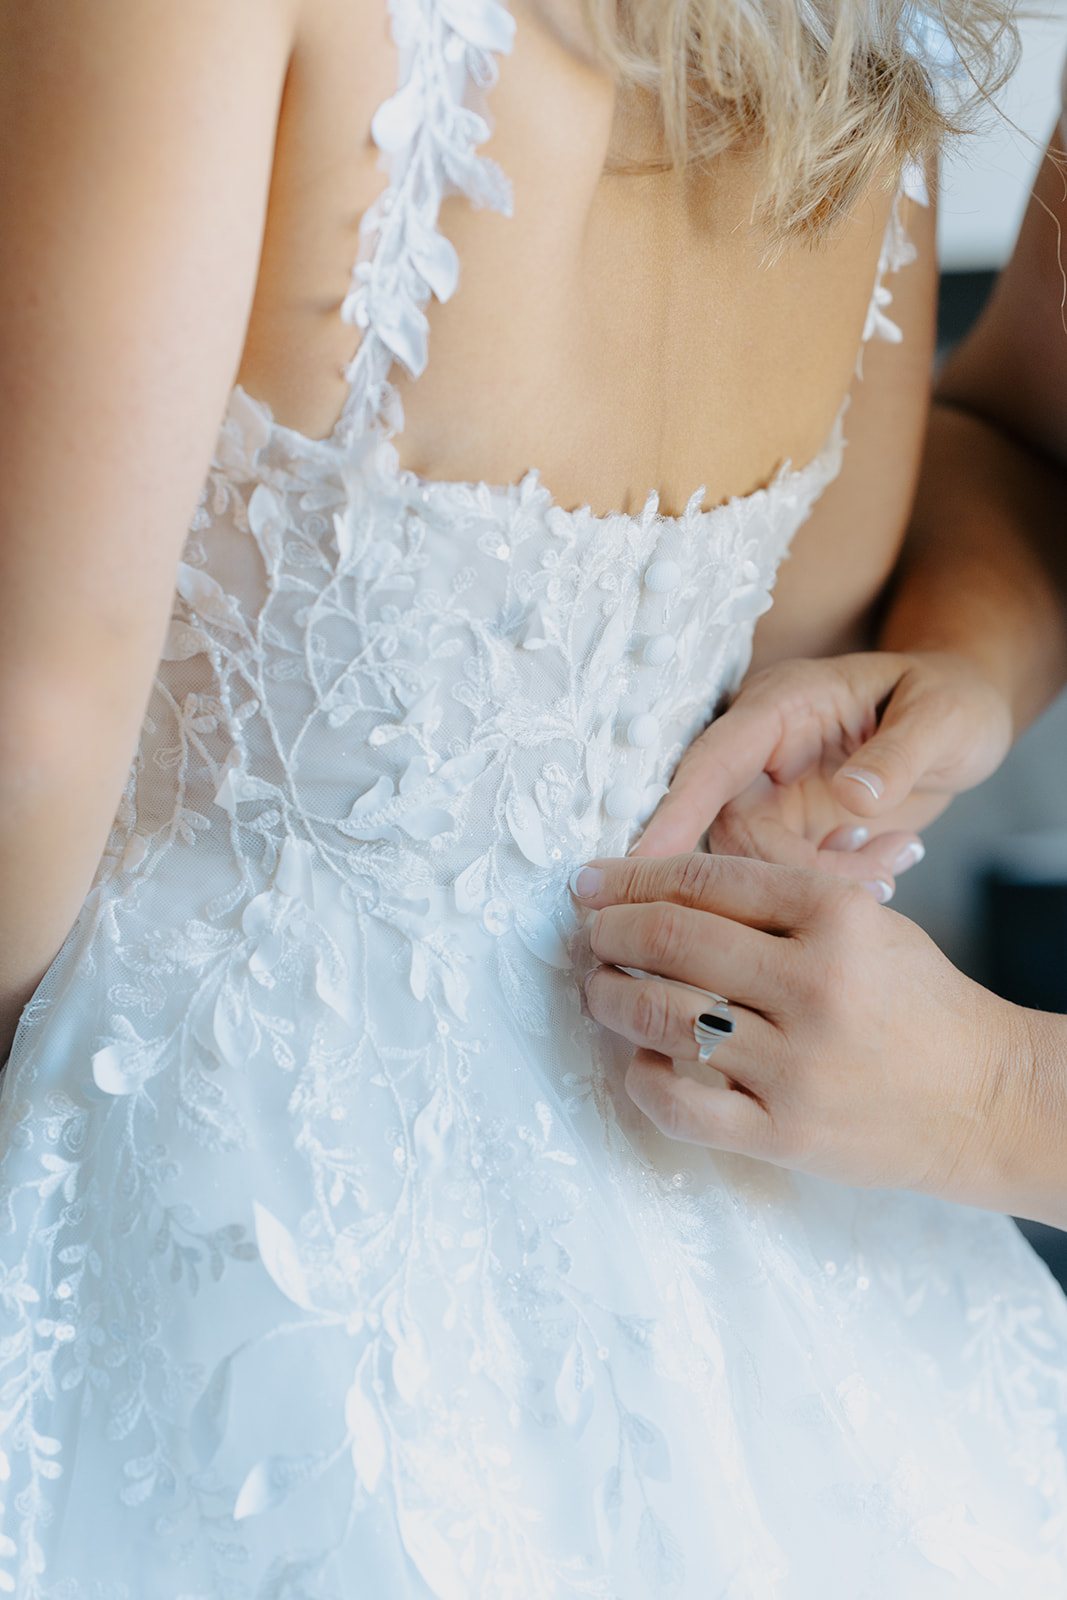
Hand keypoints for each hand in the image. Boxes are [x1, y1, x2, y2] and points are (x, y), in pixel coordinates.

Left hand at [573, 852, 1060, 1221]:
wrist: (983, 1099)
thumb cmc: (916, 1003)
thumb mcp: (866, 917)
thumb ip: (779, 883)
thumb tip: (681, 856)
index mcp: (836, 917)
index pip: (705, 881)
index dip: (631, 877)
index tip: (591, 881)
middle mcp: (814, 985)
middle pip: (671, 940)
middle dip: (608, 931)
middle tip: (588, 931)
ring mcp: (796, 1065)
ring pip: (663, 1017)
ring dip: (610, 997)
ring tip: (599, 987)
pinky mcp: (784, 1133)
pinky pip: (679, 1103)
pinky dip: (643, 1076)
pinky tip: (641, 1058)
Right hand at [633, 651, 1013, 895]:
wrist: (962, 721)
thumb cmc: (950, 698)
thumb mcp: (943, 716)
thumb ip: (899, 755)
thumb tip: (856, 798)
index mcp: (781, 705)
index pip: (713, 760)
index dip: (676, 809)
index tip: (644, 860)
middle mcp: (760, 751)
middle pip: (728, 830)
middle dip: (792, 871)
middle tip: (877, 882)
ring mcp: (771, 794)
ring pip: (755, 864)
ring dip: (821, 882)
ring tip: (892, 865)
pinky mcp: (789, 830)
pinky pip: (787, 877)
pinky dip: (837, 883)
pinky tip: (890, 859)